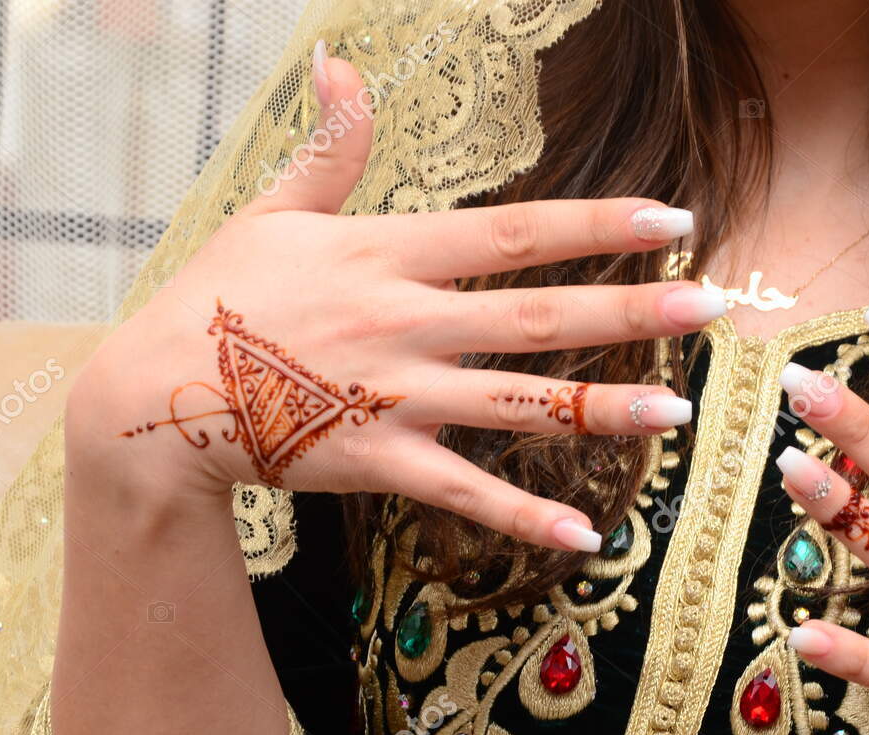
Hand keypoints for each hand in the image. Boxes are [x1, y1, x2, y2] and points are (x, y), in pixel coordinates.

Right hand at [66, 44, 724, 552]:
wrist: (152, 395)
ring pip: (517, 404)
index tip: (672, 223)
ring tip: (678, 416)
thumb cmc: (216, 296)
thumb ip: (330, 146)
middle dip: (632, 311)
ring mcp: (395, 395)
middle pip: (537, 314)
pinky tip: (588, 538)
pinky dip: (525, 517)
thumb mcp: (272, 210)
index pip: (514, 232)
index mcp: (388, 252)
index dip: (597, 225)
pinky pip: (466, 494)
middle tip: (716, 310)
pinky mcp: (379, 462)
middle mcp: (404, 321)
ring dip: (601, 410)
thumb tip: (342, 62)